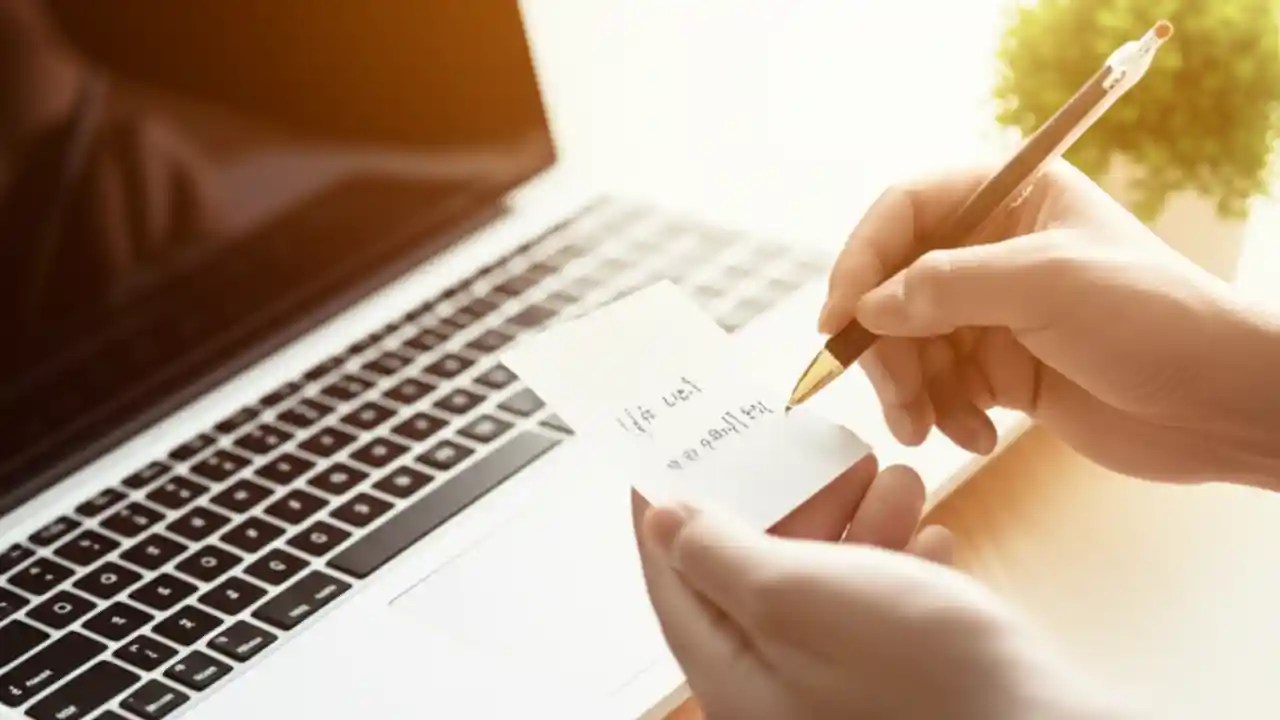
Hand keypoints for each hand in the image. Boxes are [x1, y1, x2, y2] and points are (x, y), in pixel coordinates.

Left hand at [633, 465, 1124, 719]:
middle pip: (754, 578)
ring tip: (899, 477)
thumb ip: (718, 553)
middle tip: (821, 452)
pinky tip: (933, 537)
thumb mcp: (794, 595)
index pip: (674, 580)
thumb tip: (662, 518)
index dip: (667, 510)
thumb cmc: (916, 673)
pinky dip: (899, 566)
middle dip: (790, 505)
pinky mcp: (898, 691)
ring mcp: (840, 694)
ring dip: (857, 524)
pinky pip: (879, 617)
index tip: (672, 450)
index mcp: (733, 675)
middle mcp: (778, 691)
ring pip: (826, 588)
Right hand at [820, 161, 1279, 486]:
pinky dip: (945, 414)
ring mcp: (995, 312)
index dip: (862, 260)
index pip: (905, 212)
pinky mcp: (1001, 369)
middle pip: (896, 287)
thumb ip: (946, 288)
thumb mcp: (1044, 284)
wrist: (1219, 403)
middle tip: (895, 396)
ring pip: (911, 345)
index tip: (839, 320)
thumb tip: (866, 308)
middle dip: (888, 347)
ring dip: (911, 391)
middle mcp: (994, 249)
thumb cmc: (1152, 319)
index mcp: (1011, 198)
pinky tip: (977, 435)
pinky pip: (941, 388)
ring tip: (927, 430)